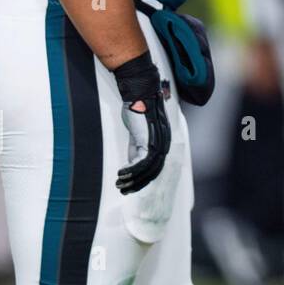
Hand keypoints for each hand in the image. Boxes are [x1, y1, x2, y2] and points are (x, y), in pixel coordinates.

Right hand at [113, 53, 171, 193]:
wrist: (140, 94)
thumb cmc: (138, 111)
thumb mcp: (137, 134)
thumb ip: (136, 148)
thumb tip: (131, 165)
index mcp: (162, 143)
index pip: (155, 168)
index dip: (143, 180)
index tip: (131, 187)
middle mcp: (164, 145)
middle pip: (153, 173)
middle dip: (138, 184)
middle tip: (123, 190)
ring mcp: (159, 144)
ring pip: (147, 171)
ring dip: (132, 180)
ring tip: (119, 184)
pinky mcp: (150, 141)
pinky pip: (141, 163)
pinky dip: (130, 171)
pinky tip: (120, 174)